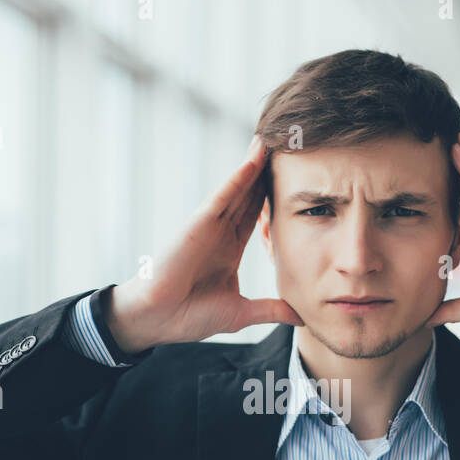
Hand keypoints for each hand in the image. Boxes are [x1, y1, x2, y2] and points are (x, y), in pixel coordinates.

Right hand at [106, 135, 303, 354]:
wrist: (159, 319)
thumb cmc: (190, 315)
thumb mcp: (241, 313)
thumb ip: (271, 309)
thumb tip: (300, 315)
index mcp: (230, 248)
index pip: (258, 216)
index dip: (274, 196)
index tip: (295, 179)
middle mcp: (221, 231)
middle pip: (250, 195)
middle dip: (267, 172)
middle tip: (288, 146)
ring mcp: (210, 225)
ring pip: (238, 189)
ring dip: (255, 164)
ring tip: (272, 139)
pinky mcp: (199, 223)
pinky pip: (223, 196)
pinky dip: (239, 178)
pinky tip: (254, 160)